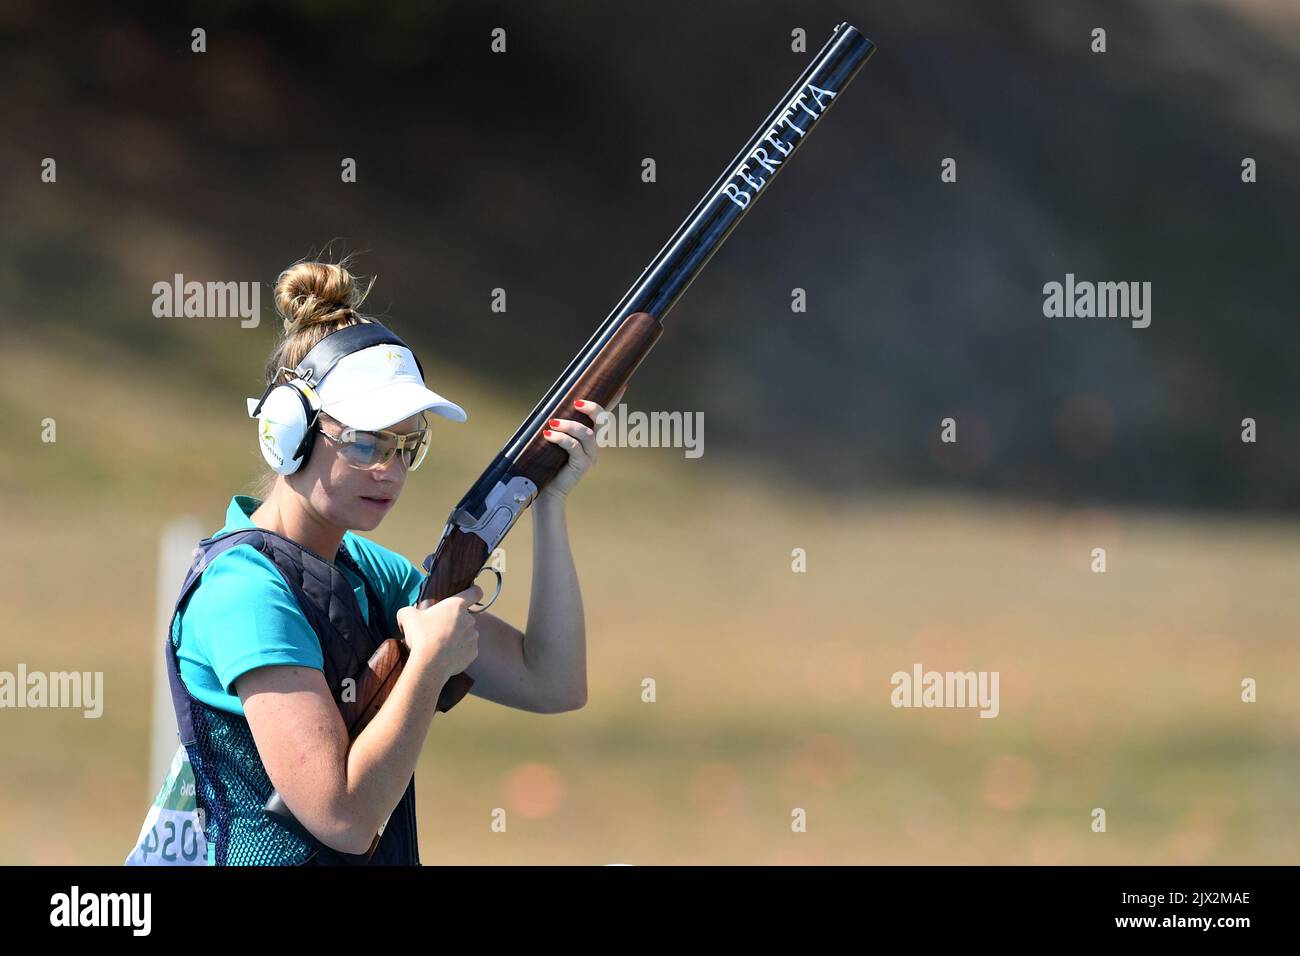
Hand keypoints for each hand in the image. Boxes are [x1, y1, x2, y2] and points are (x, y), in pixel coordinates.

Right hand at [396, 584, 481, 678]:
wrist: (430, 664)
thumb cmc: (421, 636)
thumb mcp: (407, 616)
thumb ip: (408, 610)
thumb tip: (406, 613)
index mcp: (456, 606)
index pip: (475, 592)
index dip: (473, 592)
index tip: (470, 595)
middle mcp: (469, 619)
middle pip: (466, 616)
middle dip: (455, 621)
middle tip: (439, 629)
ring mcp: (473, 636)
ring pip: (466, 633)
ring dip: (457, 637)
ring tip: (441, 645)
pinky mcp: (473, 652)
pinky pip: (467, 649)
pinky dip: (459, 651)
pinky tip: (446, 655)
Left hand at [539, 385, 625, 501]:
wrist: (546, 489)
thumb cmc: (548, 463)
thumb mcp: (554, 439)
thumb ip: (559, 426)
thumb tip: (551, 410)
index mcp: (590, 438)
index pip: (604, 417)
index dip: (614, 401)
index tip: (623, 386)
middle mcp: (594, 446)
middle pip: (603, 422)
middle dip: (593, 408)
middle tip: (576, 403)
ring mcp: (590, 456)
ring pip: (587, 433)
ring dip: (569, 425)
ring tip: (553, 424)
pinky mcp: (582, 465)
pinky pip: (574, 446)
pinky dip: (561, 438)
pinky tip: (549, 435)